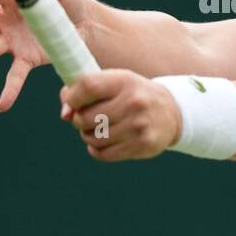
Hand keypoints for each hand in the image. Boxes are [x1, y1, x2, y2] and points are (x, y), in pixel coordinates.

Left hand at [59, 70, 181, 161]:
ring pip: (93, 138)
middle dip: (79, 120)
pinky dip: (97, 150)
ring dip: (88, 136)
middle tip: (87, 118)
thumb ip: (85, 92)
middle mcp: (133, 102)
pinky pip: (103, 154)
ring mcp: (138, 125)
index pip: (87, 86)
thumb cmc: (133, 96)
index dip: (72, 97)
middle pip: (85, 117)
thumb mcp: (114, 84)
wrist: (170, 112)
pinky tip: (105, 142)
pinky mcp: (142, 145)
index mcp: (124, 81)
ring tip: (98, 129)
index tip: (72, 103)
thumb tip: (65, 115)